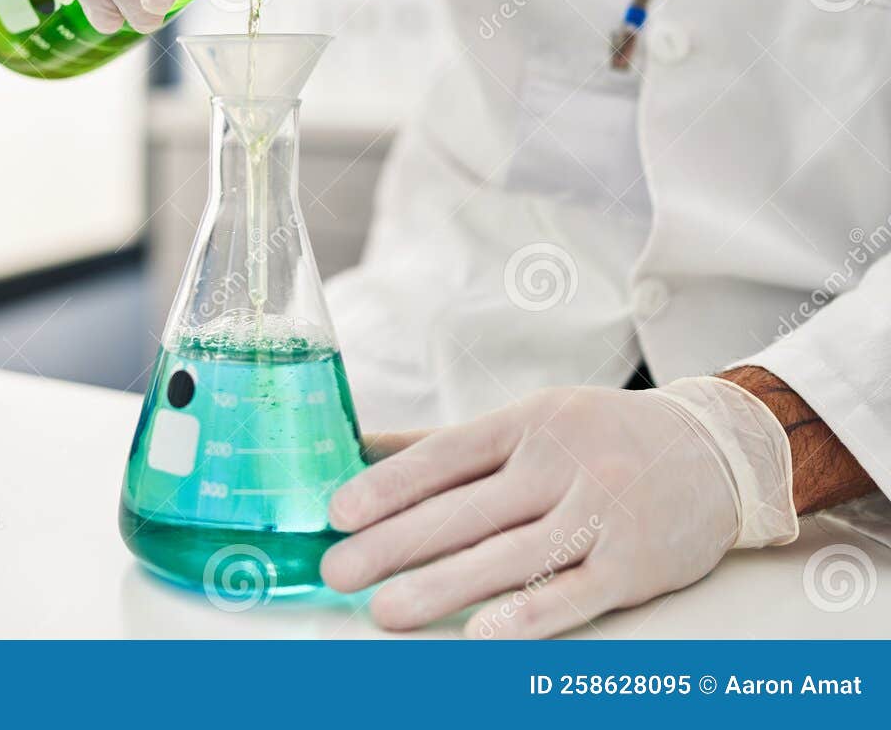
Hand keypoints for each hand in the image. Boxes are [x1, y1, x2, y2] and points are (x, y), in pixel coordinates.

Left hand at [322, 380, 797, 638]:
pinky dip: (527, 616)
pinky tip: (482, 634)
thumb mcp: (528, 422)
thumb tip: (358, 450)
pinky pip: (574, 595)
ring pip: (511, 556)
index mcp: (528, 422)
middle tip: (339, 571)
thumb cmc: (599, 439)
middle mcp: (562, 463)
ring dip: (443, 587)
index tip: (338, 512)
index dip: (389, 483)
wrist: (718, 452)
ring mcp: (601, 514)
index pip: (446, 453)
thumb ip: (446, 445)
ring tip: (385, 610)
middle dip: (394, 544)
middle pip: (467, 509)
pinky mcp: (634, 565)